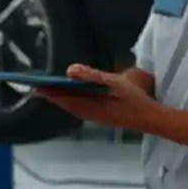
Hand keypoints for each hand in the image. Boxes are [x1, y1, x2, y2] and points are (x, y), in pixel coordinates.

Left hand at [37, 64, 158, 132]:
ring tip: (50, 87)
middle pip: (66, 103)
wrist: (153, 118)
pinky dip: (72, 100)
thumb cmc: (136, 99)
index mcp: (90, 107)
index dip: (49, 91)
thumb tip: (70, 70)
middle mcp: (89, 114)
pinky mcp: (102, 116)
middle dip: (53, 93)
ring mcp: (96, 117)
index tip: (34, 85)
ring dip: (62, 97)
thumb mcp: (115, 83)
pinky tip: (73, 94)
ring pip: (73, 106)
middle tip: (38, 84)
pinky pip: (81, 107)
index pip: (63, 98)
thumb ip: (92, 75)